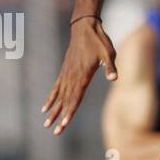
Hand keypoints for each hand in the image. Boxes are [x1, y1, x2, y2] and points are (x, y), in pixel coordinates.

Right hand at [43, 18, 117, 133]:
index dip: (69, 112)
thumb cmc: (99, 41)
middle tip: (54, 131)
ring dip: (53, 111)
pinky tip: (45, 107)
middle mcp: (72, 77)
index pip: (75, 98)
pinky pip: (56, 87)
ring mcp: (66, 74)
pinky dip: (51, 98)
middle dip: (59, 117)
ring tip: (46, 124)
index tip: (63, 124)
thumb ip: (110, 68)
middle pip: (65, 101)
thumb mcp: (108, 53)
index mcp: (82, 76)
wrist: (85, 27)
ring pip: (59, 97)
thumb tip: (114, 78)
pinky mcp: (65, 70)